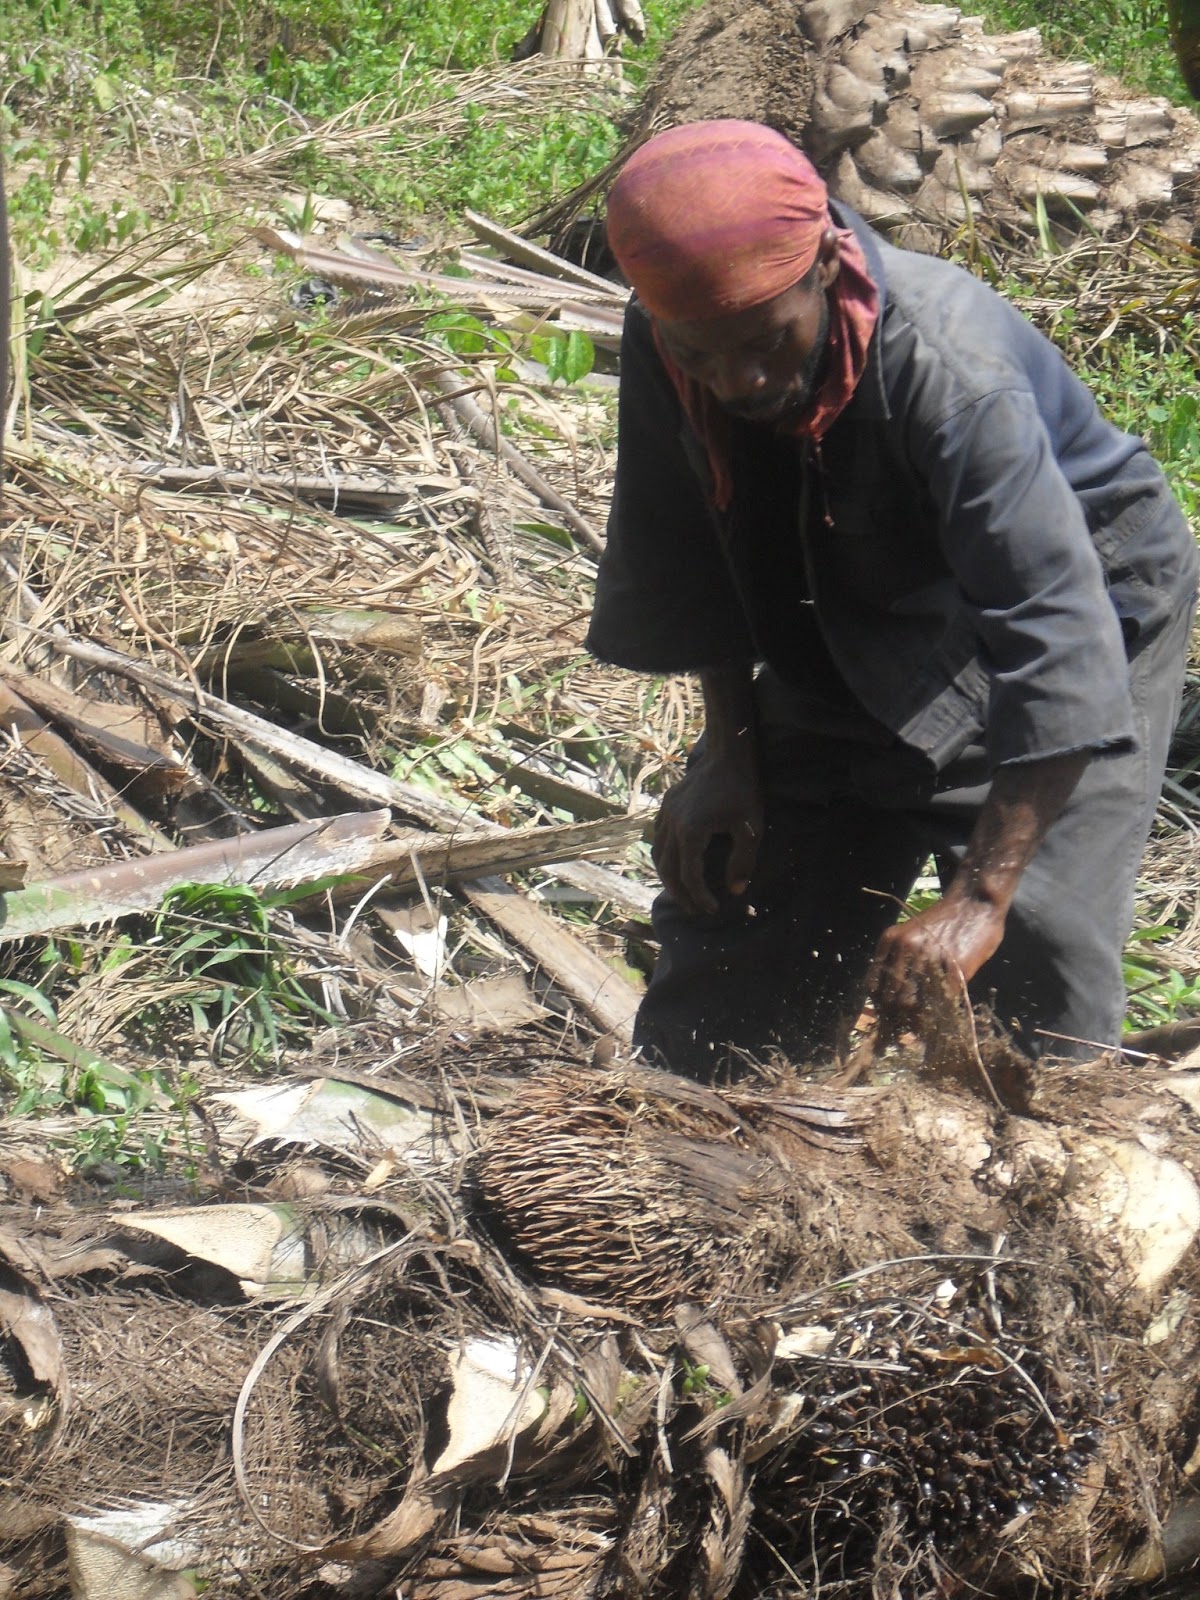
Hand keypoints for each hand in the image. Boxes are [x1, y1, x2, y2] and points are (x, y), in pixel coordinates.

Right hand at [652, 752, 764, 916]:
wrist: (727, 752)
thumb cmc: (743, 789)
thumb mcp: (751, 828)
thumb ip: (742, 862)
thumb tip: (735, 892)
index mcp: (691, 831)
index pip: (690, 875)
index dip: (700, 897)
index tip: (712, 909)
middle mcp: (672, 824)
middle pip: (667, 869)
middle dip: (679, 894)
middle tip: (694, 910)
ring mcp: (666, 813)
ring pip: (658, 854)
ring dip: (668, 876)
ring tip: (683, 892)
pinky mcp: (666, 805)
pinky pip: (658, 837)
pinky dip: (664, 855)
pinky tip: (676, 862)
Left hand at [869, 894, 1006, 1024]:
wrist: (974, 900)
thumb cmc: (944, 919)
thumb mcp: (910, 932)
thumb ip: (898, 958)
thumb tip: (889, 996)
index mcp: (891, 940)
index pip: (874, 986)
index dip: (880, 1007)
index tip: (888, 1019)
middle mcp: (907, 949)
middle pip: (892, 998)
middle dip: (898, 1018)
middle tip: (906, 1030)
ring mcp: (931, 957)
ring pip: (915, 1003)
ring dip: (919, 1021)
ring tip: (923, 1028)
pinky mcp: (956, 966)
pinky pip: (943, 999)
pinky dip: (942, 1012)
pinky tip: (943, 1016)